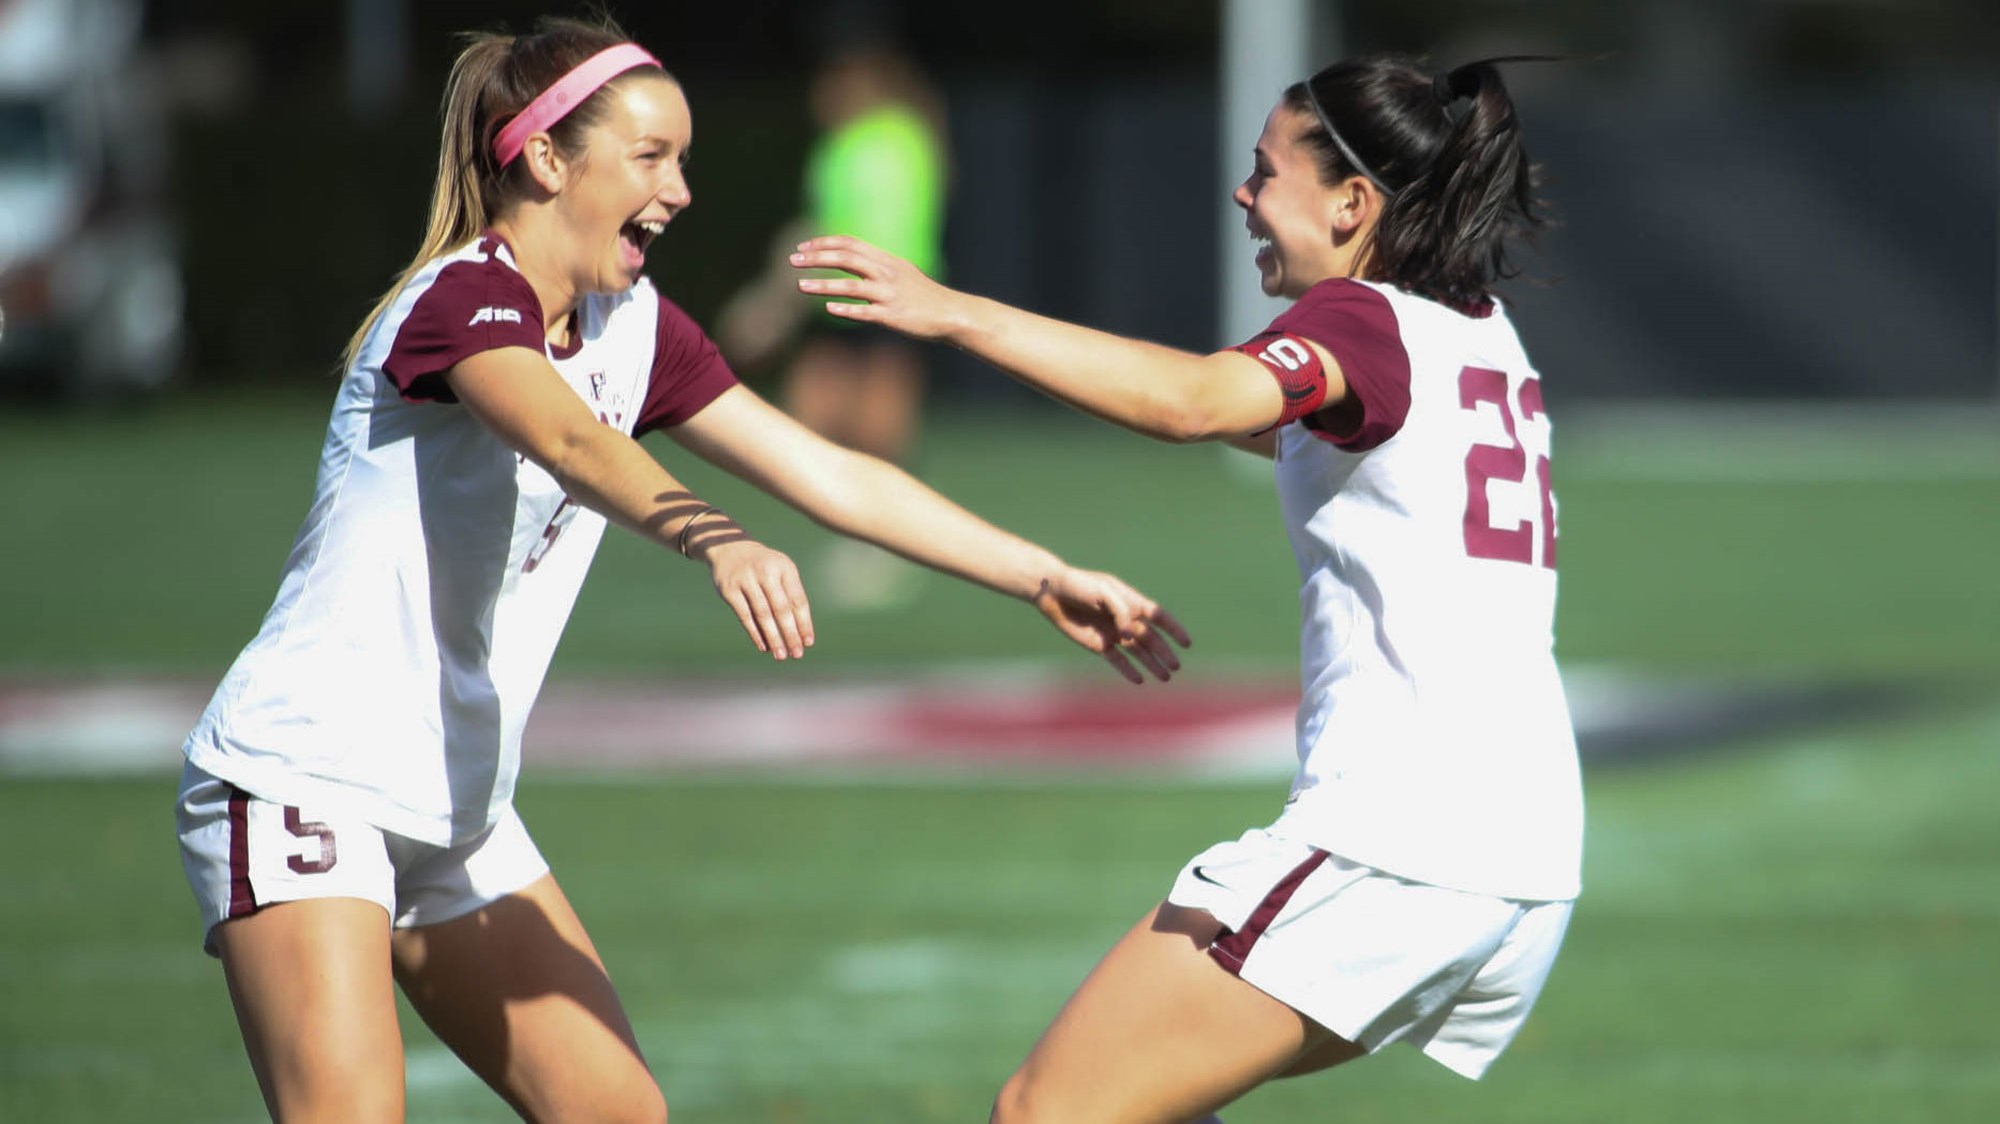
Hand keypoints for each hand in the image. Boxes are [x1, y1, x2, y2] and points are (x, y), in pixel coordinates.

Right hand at [700, 538, 814, 659]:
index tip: (808, 643)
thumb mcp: (780, 572)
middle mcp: (766, 571)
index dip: (804, 623)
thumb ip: (791, 595)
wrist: (729, 547)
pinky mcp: (729, 589)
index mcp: (784, 567)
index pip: (798, 600)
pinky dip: (755, 633)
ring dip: (774, 637)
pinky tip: (764, 646)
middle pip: (781, 609)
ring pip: (763, 614)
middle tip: (797, 655)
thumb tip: (800, 631)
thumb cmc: (763, 567)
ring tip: (781, 655)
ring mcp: (746, 579)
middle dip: (791, 634)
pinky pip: (745, 615)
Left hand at [790, 235, 961, 341]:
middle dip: (817, 258)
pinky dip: (846, 309)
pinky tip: (828, 309)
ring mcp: (888, 294)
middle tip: (793, 260)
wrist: (950, 313)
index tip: (803, 247)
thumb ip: (875, 265)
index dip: (824, 242)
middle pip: (846, 258)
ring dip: (823, 285)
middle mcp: (885, 273)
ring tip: (800, 286)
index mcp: (886, 259)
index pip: (850, 243)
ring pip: (850, 286)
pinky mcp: (892, 315)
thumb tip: (850, 260)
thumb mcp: (901, 271)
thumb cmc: (923, 295)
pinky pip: (865, 312)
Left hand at [1032, 568, 1191, 683]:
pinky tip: (1140, 680)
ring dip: (1151, 663)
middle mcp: (1125, 619)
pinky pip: (1117, 660)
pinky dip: (1128, 670)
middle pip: (1151, 638)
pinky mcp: (1099, 645)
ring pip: (1137, 651)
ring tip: (1165, 678)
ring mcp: (1113, 633)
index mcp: (1131, 601)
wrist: (1052, 592)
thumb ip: (1121, 611)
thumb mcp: (1104, 592)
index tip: (1186, 644)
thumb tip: (1130, 635)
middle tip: (1176, 667)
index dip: (1174, 629)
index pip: (1158, 616)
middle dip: (1164, 652)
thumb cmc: (1080, 585)